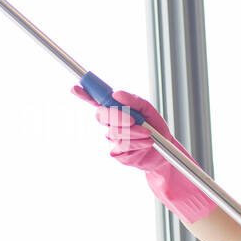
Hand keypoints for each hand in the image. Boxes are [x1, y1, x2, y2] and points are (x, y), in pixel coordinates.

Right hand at [71, 84, 216, 223]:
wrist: (165, 152)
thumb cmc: (155, 128)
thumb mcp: (148, 110)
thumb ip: (133, 100)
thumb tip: (116, 93)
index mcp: (116, 110)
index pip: (96, 100)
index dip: (84, 94)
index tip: (75, 88)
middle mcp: (110, 124)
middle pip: (102, 115)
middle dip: (118, 116)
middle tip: (134, 119)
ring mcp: (112, 139)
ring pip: (115, 132)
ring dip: (135, 132)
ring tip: (149, 134)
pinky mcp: (116, 153)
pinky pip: (122, 145)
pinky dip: (137, 143)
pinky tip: (147, 143)